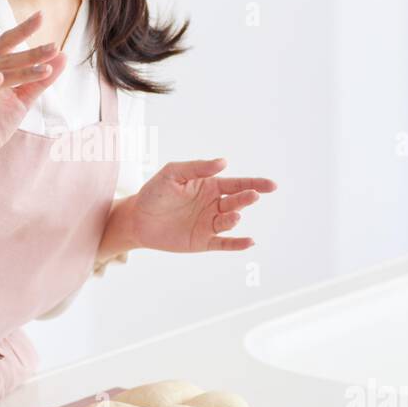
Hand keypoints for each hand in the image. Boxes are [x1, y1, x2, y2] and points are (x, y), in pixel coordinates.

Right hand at [0, 11, 67, 176]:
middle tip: (54, 47)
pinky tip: (0, 78)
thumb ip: (41, 79)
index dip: (23, 30)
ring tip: (44, 68)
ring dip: (20, 70)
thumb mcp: (24, 100)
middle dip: (30, 52)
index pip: (5, 44)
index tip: (41, 15)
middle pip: (4, 58)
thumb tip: (63, 56)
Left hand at [124, 158, 276, 251]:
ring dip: (235, 219)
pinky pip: (223, 244)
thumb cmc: (155, 192)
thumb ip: (197, 168)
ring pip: (229, 222)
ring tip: (234, 216)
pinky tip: (249, 242)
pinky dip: (237, 244)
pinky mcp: (202, 242)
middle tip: (253, 195)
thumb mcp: (173, 173)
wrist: (137, 219)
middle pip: (236, 202)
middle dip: (246, 198)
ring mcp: (209, 224)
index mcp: (211, 186)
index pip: (237, 184)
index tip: (271, 185)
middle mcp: (214, 205)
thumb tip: (224, 162)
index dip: (255, 183)